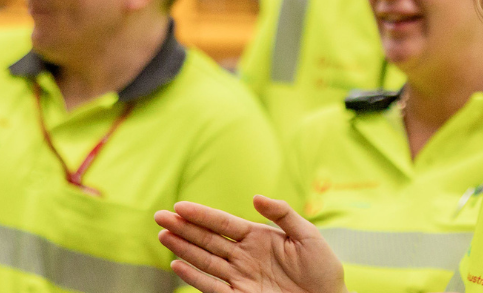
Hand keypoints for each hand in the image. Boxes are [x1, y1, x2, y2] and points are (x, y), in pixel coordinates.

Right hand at [155, 196, 345, 292]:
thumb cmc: (322, 268)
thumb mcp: (307, 235)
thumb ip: (283, 214)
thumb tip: (256, 197)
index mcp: (258, 237)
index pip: (223, 223)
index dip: (201, 215)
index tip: (179, 206)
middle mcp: (244, 255)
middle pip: (208, 239)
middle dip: (183, 228)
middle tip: (160, 217)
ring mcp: (240, 276)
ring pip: (205, 260)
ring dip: (183, 248)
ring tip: (162, 236)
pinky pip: (212, 286)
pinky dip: (194, 276)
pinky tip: (177, 265)